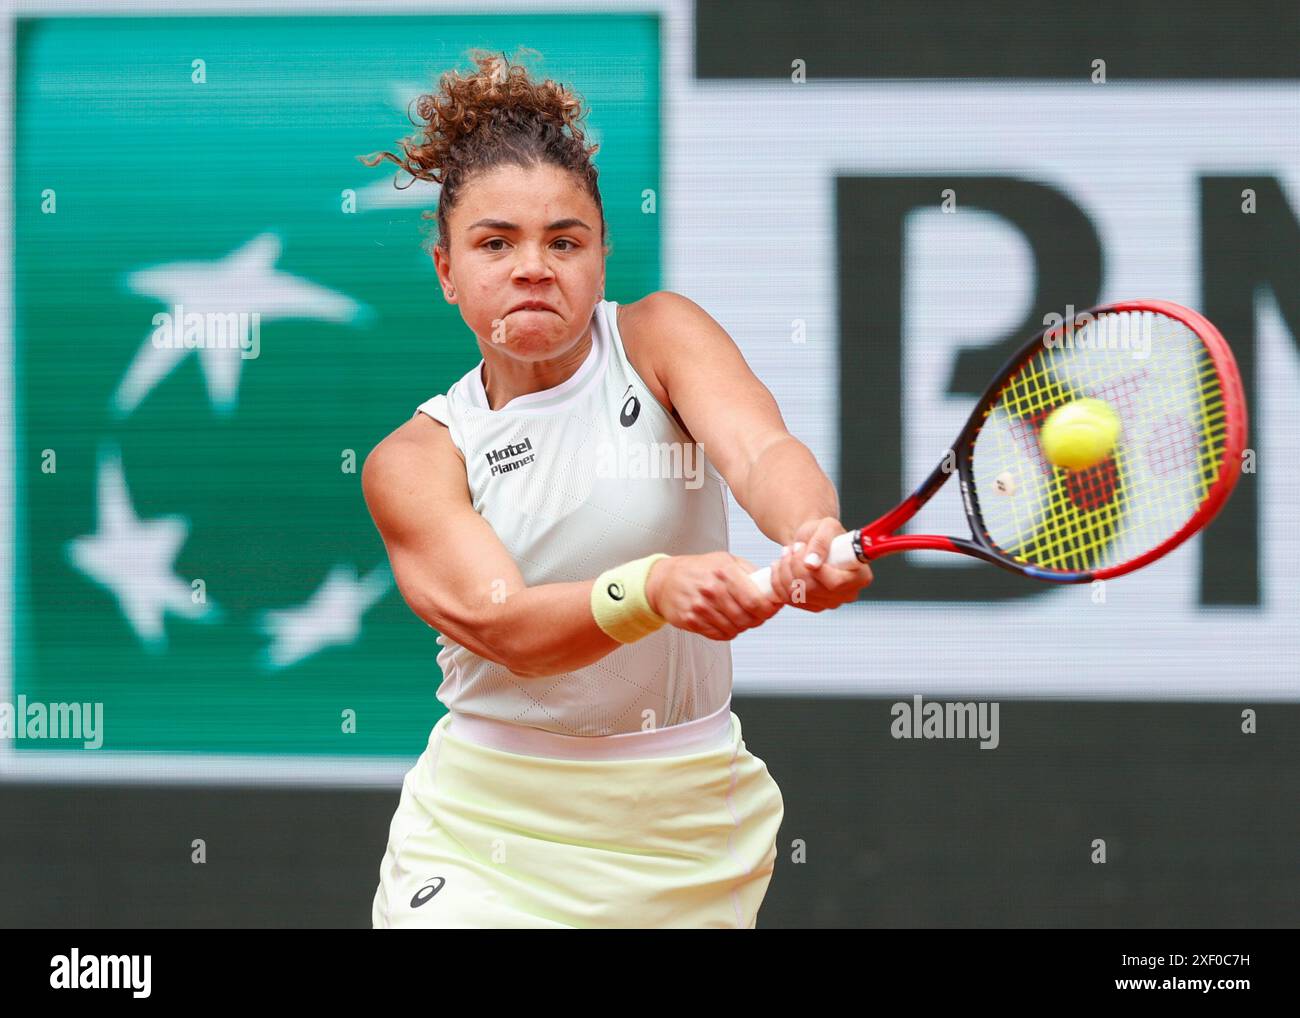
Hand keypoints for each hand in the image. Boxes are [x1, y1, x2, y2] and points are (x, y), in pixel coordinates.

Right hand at [646, 552, 782, 640]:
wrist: (665, 580)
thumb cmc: (697, 569)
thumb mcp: (725, 560)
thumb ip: (749, 572)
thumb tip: (771, 585)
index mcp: (724, 572)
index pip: (755, 600)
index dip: (769, 609)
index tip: (772, 608)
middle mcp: (712, 589)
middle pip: (747, 618)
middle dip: (757, 619)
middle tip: (758, 614)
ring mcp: (700, 607)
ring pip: (735, 628)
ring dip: (742, 625)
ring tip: (739, 616)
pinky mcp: (691, 621)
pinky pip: (720, 635)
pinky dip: (727, 631)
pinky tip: (724, 620)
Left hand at [767, 516, 872, 610]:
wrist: (812, 542)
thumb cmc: (824, 533)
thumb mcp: (826, 527)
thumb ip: (821, 542)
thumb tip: (811, 563)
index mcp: (860, 576)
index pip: (836, 582)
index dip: (816, 570)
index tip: (802, 549)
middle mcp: (848, 593)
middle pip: (813, 590)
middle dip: (794, 565)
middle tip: (792, 547)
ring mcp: (831, 603)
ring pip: (798, 595)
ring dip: (784, 571)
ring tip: (785, 553)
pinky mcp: (813, 606)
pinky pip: (789, 599)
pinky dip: (778, 581)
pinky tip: (781, 566)